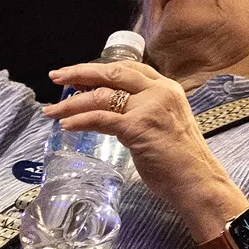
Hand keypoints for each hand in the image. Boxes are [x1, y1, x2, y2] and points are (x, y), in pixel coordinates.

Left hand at [45, 56, 241, 237]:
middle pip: (113, 73)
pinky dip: (80, 120)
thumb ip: (143, 112)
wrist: (197, 180)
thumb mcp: (164, 123)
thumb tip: (110, 112)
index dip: (100, 68)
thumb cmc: (181, 159)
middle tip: (56, 76)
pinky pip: (101, 119)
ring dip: (71, 102)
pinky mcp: (138, 127)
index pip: (130, 68)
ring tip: (51, 110)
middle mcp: (160, 91)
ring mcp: (149, 108)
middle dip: (80, 73)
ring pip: (102, 95)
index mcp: (167, 88)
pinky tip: (65, 125)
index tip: (78, 73)